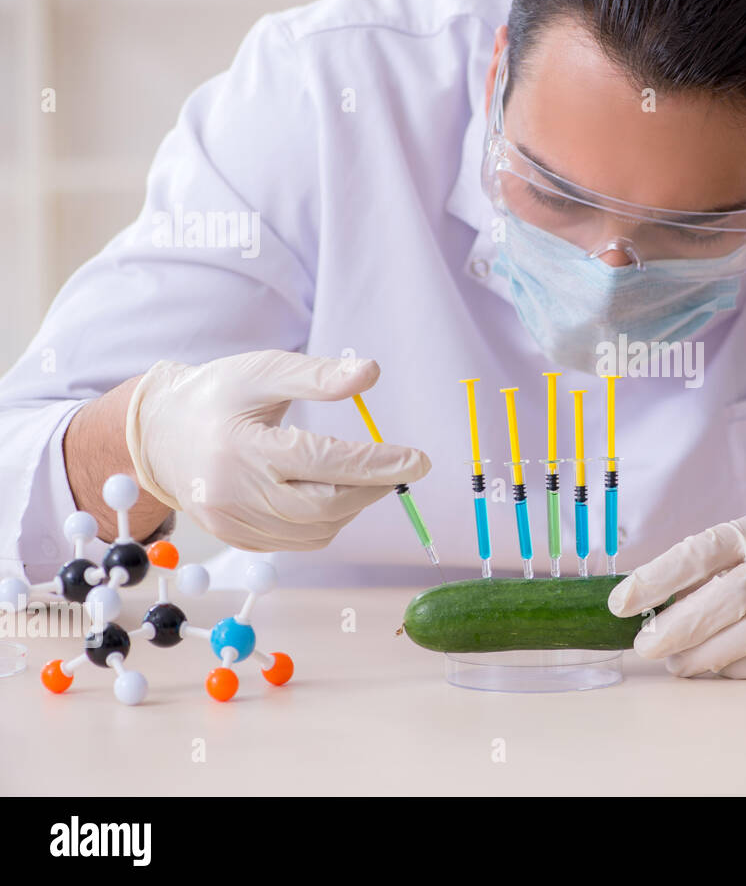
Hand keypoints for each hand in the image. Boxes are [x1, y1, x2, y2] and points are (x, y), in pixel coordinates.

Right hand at [124, 350, 429, 551]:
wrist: (158, 435)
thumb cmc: (216, 395)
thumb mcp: (261, 371)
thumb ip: (316, 374)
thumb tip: (370, 373)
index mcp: (241, 449)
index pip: (322, 462)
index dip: (376, 463)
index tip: (419, 461)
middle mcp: (233, 495)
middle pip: (324, 506)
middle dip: (372, 488)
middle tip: (402, 468)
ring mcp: (232, 524)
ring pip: (316, 530)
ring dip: (353, 506)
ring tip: (367, 476)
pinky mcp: (236, 540)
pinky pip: (298, 541)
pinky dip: (327, 521)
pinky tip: (334, 494)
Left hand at [608, 510, 745, 677]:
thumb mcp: (738, 544)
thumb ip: (697, 567)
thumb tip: (639, 602)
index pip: (699, 553)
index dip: (657, 578)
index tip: (622, 602)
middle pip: (725, 599)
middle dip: (677, 628)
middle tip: (645, 645)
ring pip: (745, 638)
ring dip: (700, 656)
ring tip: (674, 662)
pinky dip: (730, 669)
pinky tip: (711, 666)